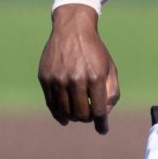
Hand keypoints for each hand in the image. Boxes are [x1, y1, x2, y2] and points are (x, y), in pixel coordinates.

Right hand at [38, 4, 120, 133]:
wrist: (72, 28)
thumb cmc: (94, 51)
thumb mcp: (110, 68)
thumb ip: (111, 92)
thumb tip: (104, 114)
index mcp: (95, 77)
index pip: (98, 110)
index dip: (101, 123)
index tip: (103, 130)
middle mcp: (75, 79)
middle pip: (81, 114)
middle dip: (88, 118)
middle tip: (90, 116)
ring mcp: (58, 79)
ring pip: (65, 111)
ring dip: (73, 117)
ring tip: (78, 115)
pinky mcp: (45, 78)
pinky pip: (51, 103)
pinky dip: (58, 113)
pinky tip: (64, 117)